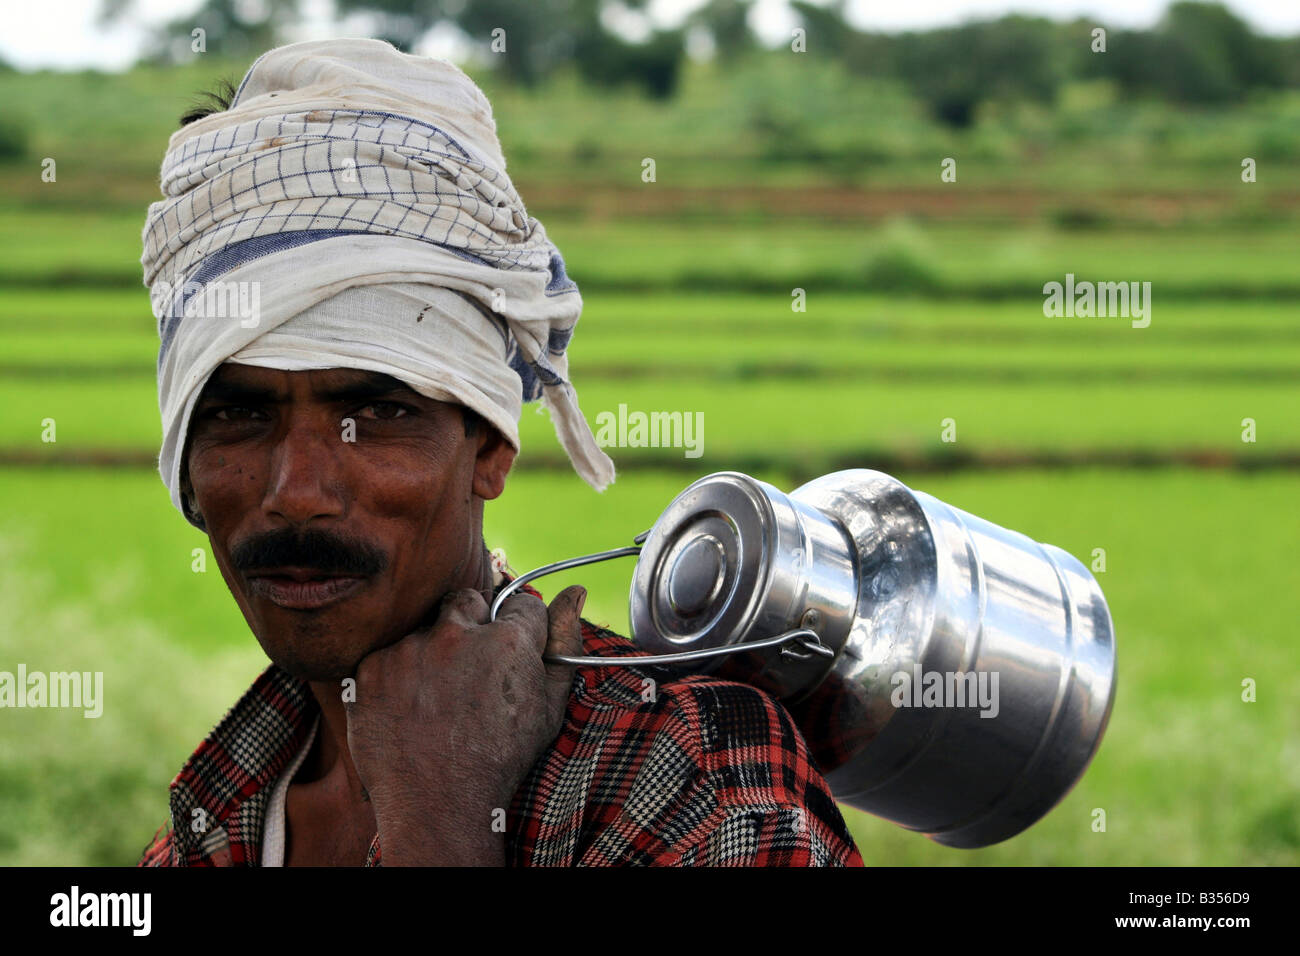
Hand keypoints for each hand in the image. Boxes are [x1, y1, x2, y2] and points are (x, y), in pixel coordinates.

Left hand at [343, 584, 585, 864]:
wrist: (438, 807)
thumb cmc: (502, 759)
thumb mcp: (549, 705)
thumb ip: (565, 641)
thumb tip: (575, 589)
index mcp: (506, 641)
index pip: (520, 603)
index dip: (519, 629)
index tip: (510, 656)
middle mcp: (455, 635)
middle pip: (468, 602)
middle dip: (473, 625)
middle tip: (472, 672)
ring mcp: (409, 650)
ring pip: (426, 628)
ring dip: (434, 650)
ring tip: (440, 697)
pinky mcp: (372, 668)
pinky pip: (390, 653)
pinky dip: (399, 673)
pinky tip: (412, 706)